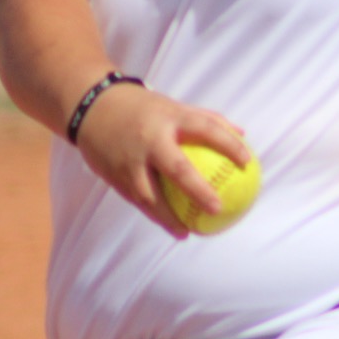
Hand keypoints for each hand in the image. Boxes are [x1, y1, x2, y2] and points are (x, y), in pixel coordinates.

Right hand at [73, 84, 251, 237]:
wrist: (92, 107)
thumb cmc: (143, 108)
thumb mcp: (173, 106)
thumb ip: (206, 119)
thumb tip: (243, 135)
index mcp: (169, 118)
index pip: (205, 129)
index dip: (228, 144)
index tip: (247, 162)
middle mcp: (149, 139)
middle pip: (176, 168)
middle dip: (198, 190)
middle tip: (218, 209)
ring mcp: (130, 159)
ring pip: (150, 195)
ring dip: (169, 217)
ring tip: (188, 232)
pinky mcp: (115, 174)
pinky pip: (137, 200)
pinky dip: (155, 216)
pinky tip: (172, 227)